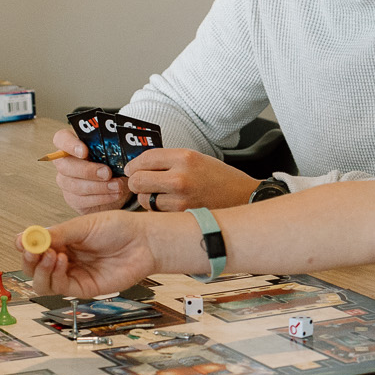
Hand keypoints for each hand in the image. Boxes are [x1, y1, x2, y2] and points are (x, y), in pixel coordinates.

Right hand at [18, 212, 167, 296]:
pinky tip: (62, 260)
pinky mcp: (84, 288)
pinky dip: (55, 276)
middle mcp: (64, 259)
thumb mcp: (84, 226)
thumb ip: (59, 233)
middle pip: (33, 268)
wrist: (144, 241)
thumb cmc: (119, 228)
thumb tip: (33, 236)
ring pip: (42, 282)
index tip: (21, 240)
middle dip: (29, 260)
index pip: (34, 246)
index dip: (24, 245)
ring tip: (51, 255)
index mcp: (62, 241)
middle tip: (32, 250)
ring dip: (40, 270)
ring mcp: (73, 275)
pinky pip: (60, 288)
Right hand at [49, 127, 130, 213]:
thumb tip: (122, 150)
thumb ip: (114, 149)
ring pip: (74, 185)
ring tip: (117, 185)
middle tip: (107, 173)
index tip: (84, 151)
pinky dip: (101, 198)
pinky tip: (114, 194)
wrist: (118, 187)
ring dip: (98, 186)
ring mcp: (66, 181)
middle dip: (88, 170)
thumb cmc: (114, 165)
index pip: (61, 139)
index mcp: (73, 144)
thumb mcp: (116, 154)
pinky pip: (81, 200)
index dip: (69, 144)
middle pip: (65, 165)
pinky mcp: (72, 198)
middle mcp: (65, 162)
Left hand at [124, 149, 256, 211]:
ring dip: (147, 199)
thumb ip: (168, 160)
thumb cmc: (219, 177)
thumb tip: (139, 165)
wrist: (243, 197)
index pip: (144, 158)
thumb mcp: (195, 158)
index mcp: (184, 157)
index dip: (133, 164)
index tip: (131, 169)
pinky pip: (156, 214)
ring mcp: (180, 200)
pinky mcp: (181, 217)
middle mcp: (180, 178)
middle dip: (137, 182)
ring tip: (162, 196)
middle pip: (137, 181)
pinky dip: (159, 211)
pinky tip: (171, 206)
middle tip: (144, 183)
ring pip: (144, 200)